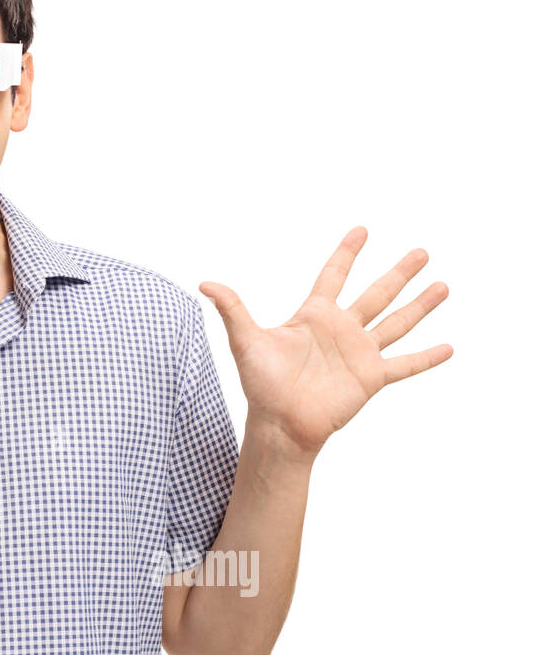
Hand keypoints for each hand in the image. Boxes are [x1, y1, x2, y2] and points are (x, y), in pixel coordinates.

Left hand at [199, 226, 451, 457]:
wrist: (279, 424)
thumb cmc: (260, 384)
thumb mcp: (246, 340)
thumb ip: (232, 309)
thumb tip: (203, 283)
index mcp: (313, 316)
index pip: (333, 276)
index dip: (347, 253)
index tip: (362, 230)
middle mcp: (341, 331)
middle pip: (377, 294)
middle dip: (399, 273)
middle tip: (422, 251)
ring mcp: (359, 354)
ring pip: (397, 322)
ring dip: (421, 305)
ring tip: (443, 285)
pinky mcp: (371, 378)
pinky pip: (406, 365)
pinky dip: (428, 358)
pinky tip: (450, 347)